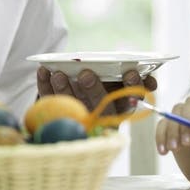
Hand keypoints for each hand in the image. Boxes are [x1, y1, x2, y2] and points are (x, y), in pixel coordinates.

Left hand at [36, 66, 157, 112]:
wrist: (74, 103)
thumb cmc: (104, 83)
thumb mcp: (118, 81)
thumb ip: (131, 79)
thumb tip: (147, 76)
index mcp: (122, 105)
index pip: (131, 98)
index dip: (133, 86)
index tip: (130, 72)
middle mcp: (103, 115)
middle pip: (101, 105)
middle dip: (93, 89)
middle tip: (85, 73)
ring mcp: (81, 118)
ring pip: (74, 106)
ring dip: (65, 88)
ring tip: (58, 72)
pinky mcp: (59, 117)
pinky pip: (51, 104)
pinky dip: (45, 86)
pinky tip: (42, 71)